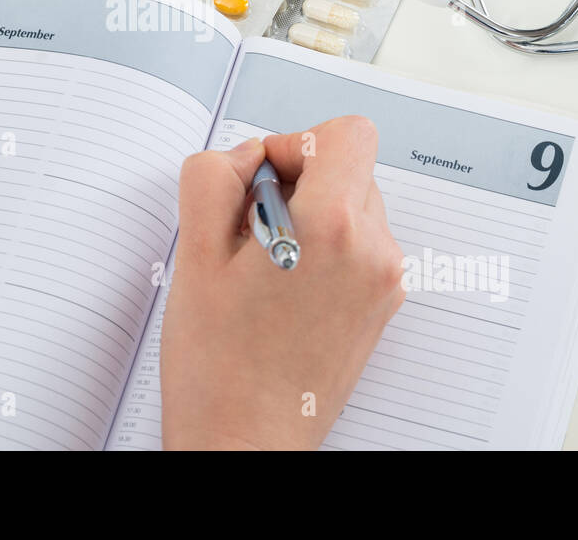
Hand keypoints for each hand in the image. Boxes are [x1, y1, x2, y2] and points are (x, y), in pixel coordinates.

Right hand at [161, 116, 405, 449]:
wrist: (247, 443)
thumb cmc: (219, 364)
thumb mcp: (194, 252)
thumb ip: (215, 177)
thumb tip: (248, 157)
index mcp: (333, 226)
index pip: (347, 134)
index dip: (297, 143)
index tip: (263, 181)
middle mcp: (373, 251)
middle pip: (348, 169)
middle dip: (297, 183)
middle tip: (249, 232)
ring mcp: (383, 282)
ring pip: (352, 206)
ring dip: (309, 217)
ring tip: (264, 269)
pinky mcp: (380, 307)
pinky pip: (356, 246)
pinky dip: (322, 249)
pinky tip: (282, 291)